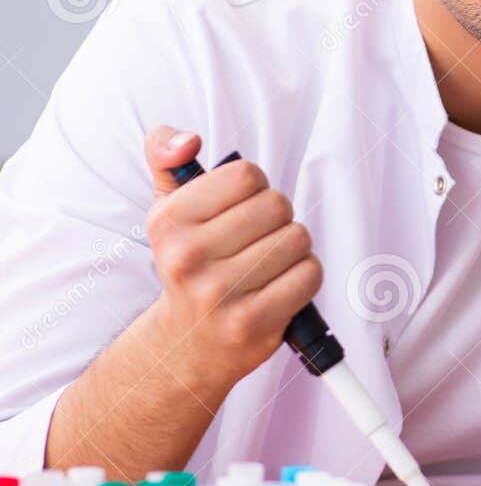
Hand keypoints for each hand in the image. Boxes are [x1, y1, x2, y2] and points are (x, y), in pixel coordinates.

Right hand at [142, 126, 322, 397]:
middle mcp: (188, 257)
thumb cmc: (189, 264)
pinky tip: (281, 285)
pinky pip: (308, 274)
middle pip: (277, 205)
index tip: (240, 207)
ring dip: (293, 247)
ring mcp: (220, 294)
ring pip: (297, 238)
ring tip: (269, 263)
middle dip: (278, 218)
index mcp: (169, 221)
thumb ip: (166, 155)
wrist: (186, 345)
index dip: (255, 187)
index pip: (247, 175)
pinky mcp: (252, 323)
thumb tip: (187, 141)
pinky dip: (304, 275)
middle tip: (257, 238)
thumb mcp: (167, 207)